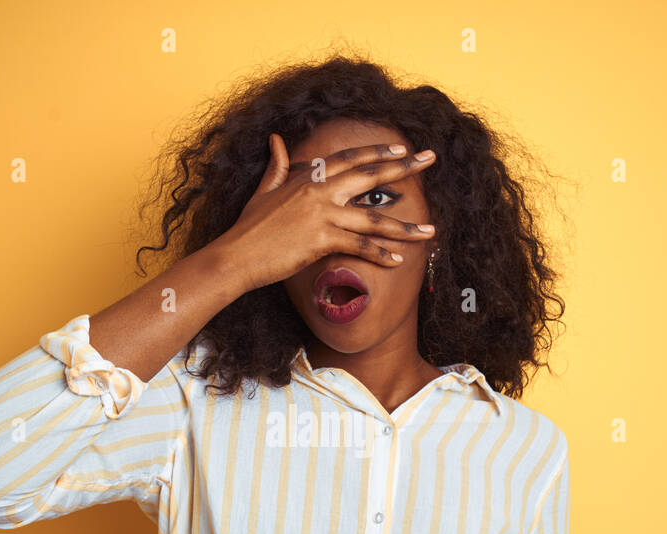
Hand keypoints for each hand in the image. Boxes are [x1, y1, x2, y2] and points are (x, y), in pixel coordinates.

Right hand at [214, 133, 436, 294]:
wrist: (235, 255)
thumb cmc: (248, 227)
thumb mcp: (263, 190)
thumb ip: (277, 166)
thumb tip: (277, 140)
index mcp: (308, 177)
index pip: (349, 158)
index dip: (376, 153)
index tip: (400, 150)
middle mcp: (320, 191)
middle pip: (370, 175)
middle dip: (404, 168)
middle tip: (430, 159)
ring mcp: (323, 215)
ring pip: (373, 218)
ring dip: (404, 226)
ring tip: (430, 231)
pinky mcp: (322, 240)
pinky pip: (359, 246)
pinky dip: (380, 254)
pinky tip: (398, 260)